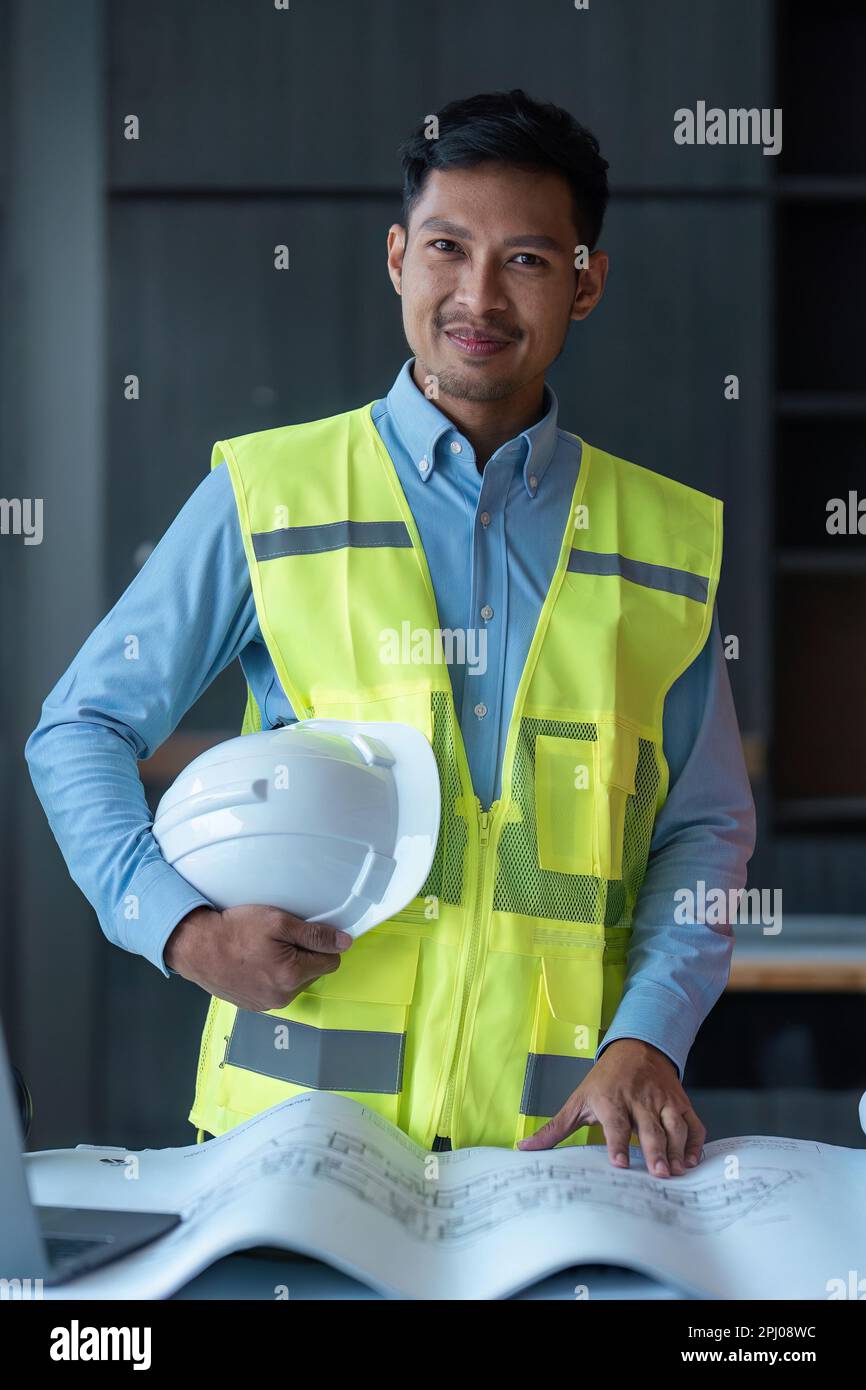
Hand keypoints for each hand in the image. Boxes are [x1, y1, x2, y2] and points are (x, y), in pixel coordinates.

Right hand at [164, 905, 352, 1011]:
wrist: (195, 947)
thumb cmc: (235, 929)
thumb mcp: (278, 922)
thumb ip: (315, 935)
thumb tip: (345, 943)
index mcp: (291, 976)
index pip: (330, 962)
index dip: (320, 944)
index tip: (302, 934)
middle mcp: (282, 997)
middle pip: (312, 973)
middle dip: (303, 956)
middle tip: (278, 939)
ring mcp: (266, 1005)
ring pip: (294, 983)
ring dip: (287, 968)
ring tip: (263, 951)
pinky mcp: (253, 1006)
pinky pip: (275, 991)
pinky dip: (271, 977)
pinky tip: (254, 963)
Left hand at [516, 1038, 705, 1176]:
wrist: (637, 1047)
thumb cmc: (605, 1079)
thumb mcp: (578, 1099)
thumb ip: (555, 1128)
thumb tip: (525, 1149)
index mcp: (611, 1099)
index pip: (614, 1122)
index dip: (616, 1143)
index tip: (619, 1163)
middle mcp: (638, 1099)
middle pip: (649, 1127)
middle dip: (655, 1151)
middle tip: (659, 1174)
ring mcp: (662, 1100)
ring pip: (673, 1125)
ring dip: (677, 1149)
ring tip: (677, 1171)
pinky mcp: (680, 1102)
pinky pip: (693, 1123)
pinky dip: (696, 1142)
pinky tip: (692, 1160)